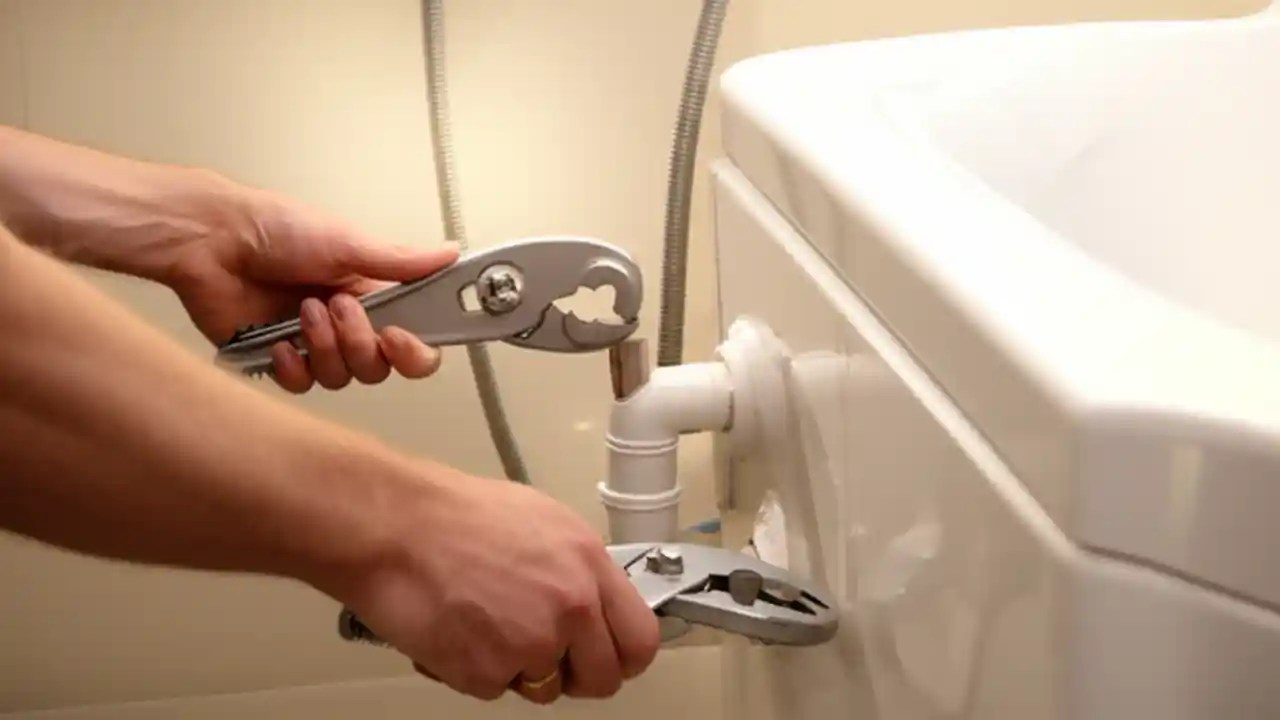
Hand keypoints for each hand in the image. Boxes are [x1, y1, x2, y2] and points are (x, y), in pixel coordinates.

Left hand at [169, 180, 458, 392]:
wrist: (211, 240)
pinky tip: (278, 339)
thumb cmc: (274, 228)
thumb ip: (401, 260)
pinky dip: (292, 365)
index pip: (414, 338)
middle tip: (336, 307)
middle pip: (379, 367)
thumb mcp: (346, 241)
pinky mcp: (278, 358)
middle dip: (359, 342)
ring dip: (324, 346)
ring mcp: (313, 342)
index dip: (414, 350)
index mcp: (372, 294)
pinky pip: (301, 384)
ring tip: (301, 310)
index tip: (399, 337)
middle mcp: (347, 323)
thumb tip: (450, 253)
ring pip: (342, 377)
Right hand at [327, 469, 660, 703]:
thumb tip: (596, 597)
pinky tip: (461, 629)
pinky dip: (477, 669)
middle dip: (577, 674)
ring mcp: (531, 645)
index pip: (640, 640)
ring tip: (488, 622)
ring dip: (521, 669)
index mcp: (589, 565)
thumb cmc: (456, 516)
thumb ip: (580, 567)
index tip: (611, 656)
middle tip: (548, 654)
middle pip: (603, 679)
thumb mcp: (544, 521)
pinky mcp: (488, 673)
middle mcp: (570, 608)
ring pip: (544, 687)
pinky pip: (496, 690)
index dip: (625, 656)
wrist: (396, 529)